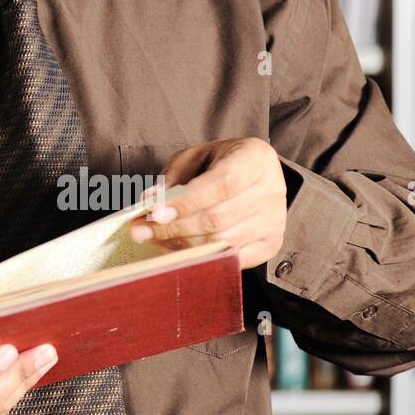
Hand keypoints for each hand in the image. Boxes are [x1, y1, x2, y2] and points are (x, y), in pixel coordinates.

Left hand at [129, 136, 288, 269]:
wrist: (259, 175)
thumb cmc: (222, 161)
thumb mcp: (197, 155)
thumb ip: (174, 174)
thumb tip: (150, 200)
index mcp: (255, 159)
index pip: (220, 185)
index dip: (186, 202)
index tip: (154, 213)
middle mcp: (271, 191)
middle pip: (218, 219)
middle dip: (173, 228)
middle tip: (140, 230)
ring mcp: (274, 221)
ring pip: (222, 242)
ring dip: (181, 245)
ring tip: (152, 239)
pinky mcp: (270, 244)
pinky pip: (231, 259)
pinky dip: (200, 258)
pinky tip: (175, 250)